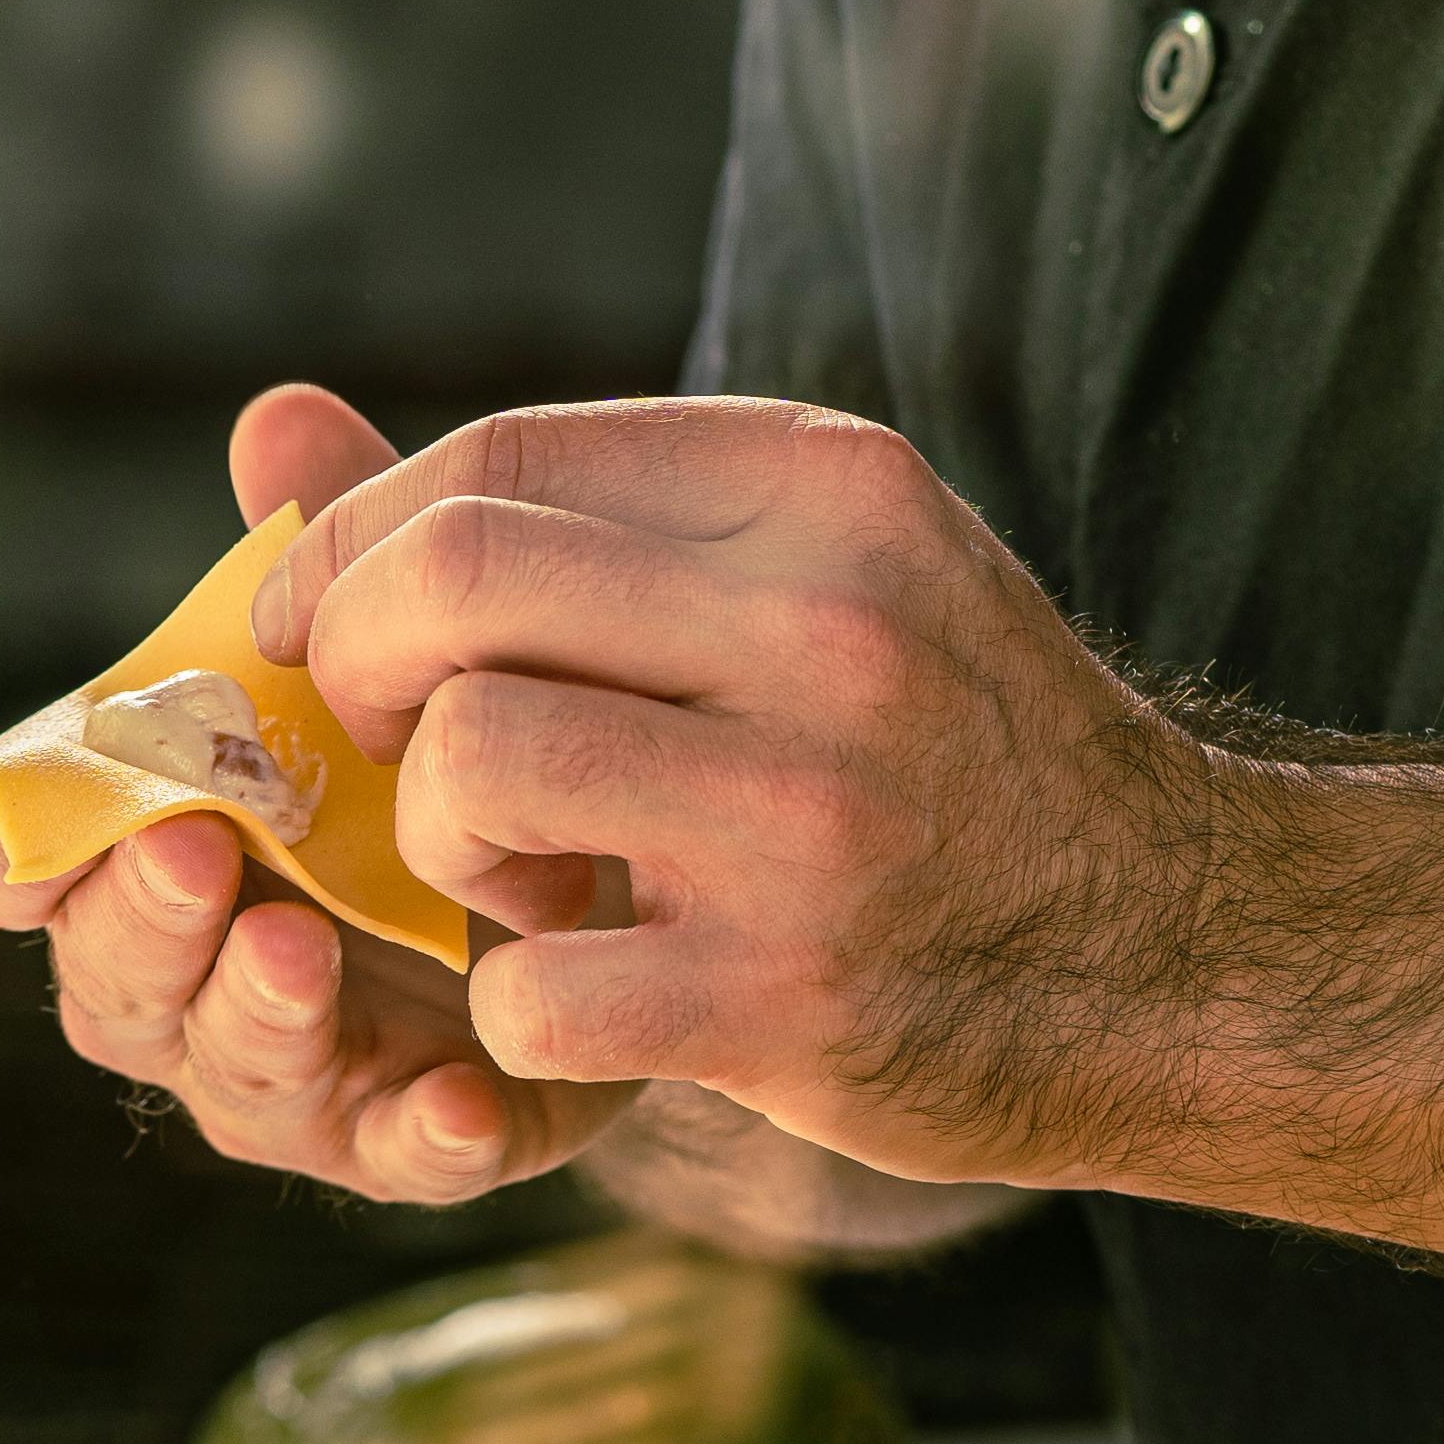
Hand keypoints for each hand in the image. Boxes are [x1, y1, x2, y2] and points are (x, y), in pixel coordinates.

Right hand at [0, 384, 641, 1203]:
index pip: (23, 866)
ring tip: (300, 949)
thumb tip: (278, 418)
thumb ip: (334, 547)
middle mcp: (200, 976)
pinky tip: (464, 1101)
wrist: (632, 867)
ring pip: (238, 1075)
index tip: (2, 819)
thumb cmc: (452, 743)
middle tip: (194, 854)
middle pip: (113, 978)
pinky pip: (409, 1158)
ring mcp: (311, 1071)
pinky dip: (426, 1136)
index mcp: (151, 849)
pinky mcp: (433, 1134)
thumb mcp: (403, 637)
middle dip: (138, 920)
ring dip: (256, 1015)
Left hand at [255, 396, 1216, 1189]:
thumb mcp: (830, 566)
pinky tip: (581, 991)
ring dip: (431, 839)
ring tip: (509, 874)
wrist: (1181, 955)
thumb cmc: (953, 751)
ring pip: (468, 765)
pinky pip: (527, 991)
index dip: (350, 539)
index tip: (308, 617)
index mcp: (823, 491)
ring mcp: (812, 818)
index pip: (498, 456)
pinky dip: (510, 1010)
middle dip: (346, 666)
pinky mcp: (789, 998)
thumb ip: (581, 508)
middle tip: (369, 741)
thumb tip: (262, 433)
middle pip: (451, 582)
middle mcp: (829, 628)